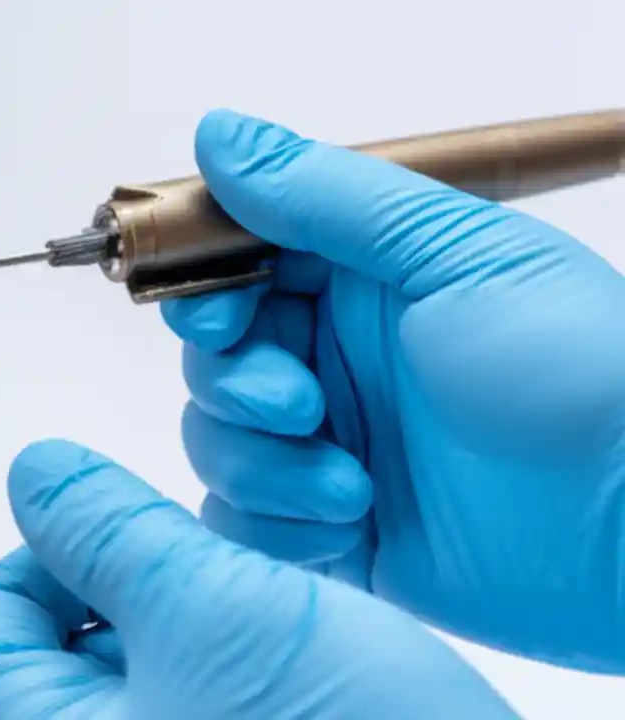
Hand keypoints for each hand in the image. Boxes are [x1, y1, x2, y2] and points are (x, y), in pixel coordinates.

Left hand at [0, 439, 516, 718]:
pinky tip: (309, 651)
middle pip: (61, 638)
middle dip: (135, 581)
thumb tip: (33, 470)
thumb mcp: (209, 609)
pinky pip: (207, 688)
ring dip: (201, 609)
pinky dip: (241, 649)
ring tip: (280, 621)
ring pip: (145, 656)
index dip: (44, 551)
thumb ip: (106, 532)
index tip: (126, 533)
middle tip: (220, 578)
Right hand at [164, 109, 624, 671]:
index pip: (243, 262)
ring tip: (349, 485)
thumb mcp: (456, 259)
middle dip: (237, 384)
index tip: (216, 315)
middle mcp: (342, 356)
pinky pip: (243, 519)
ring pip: (217, 440)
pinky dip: (272, 526)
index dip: (208, 287)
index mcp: (368, 280)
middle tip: (301, 406)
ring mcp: (332, 442)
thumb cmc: (586, 378)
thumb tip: (222, 135)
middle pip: (215, 357)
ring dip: (260, 465)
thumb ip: (325, 196)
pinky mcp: (330, 526)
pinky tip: (343, 525)